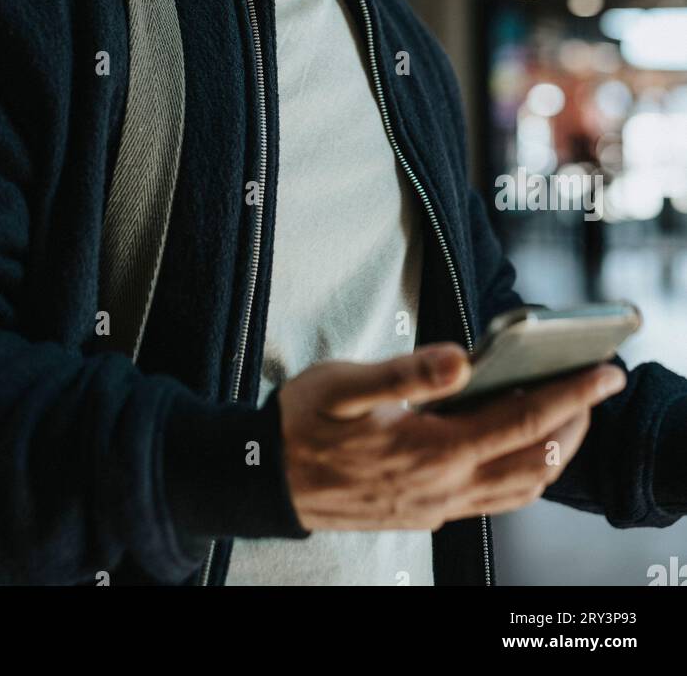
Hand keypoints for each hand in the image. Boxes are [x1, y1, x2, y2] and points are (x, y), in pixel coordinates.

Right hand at [277, 343, 625, 531]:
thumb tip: (461, 358)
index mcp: (432, 451)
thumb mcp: (345, 385)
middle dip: (576, 423)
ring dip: (556, 451)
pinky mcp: (426, 512)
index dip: (571, 396)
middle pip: (536, 460)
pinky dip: (525, 473)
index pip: (523, 422)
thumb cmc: (302, 423)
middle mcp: (445, 487)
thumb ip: (406, 373)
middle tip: (597, 386)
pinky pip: (496, 500)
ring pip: (522, 488)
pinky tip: (520, 446)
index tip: (604, 372)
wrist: (266, 480)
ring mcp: (437, 506)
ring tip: (569, 414)